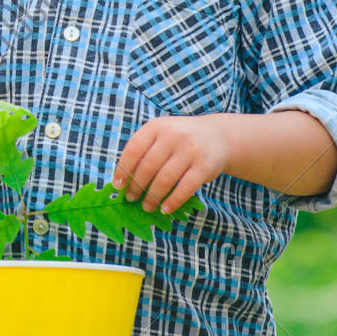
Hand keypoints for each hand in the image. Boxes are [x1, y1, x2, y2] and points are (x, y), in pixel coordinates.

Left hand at [111, 114, 230, 213]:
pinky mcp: (205, 166)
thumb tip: (123, 180)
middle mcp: (173, 135)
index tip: (118, 185)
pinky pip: (185, 188)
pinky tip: (165, 209)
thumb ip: (144, 151)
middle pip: (148, 166)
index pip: (134, 150)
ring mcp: (190, 150)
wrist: (218, 136)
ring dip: (152, 197)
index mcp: (156, 127)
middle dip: (137, 186)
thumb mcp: (161, 135)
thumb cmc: (180, 139)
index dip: (123, 169)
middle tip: (131, 198)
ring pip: (165, 179)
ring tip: (146, 206)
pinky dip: (173, 201)